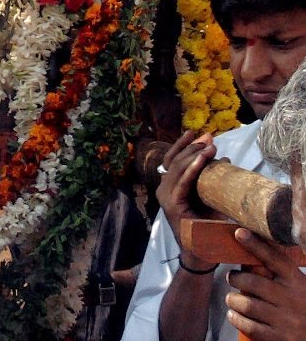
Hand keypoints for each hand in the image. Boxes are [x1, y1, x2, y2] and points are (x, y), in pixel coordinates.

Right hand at [156, 129, 216, 258]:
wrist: (202, 255)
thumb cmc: (206, 227)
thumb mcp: (208, 198)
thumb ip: (211, 180)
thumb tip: (225, 159)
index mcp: (169, 186)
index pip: (172, 159)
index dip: (183, 144)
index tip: (198, 133)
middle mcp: (163, 190)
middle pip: (174, 160)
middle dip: (192, 147)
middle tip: (209, 138)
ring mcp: (166, 198)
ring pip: (177, 168)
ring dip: (194, 155)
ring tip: (209, 147)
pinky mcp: (172, 206)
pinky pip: (182, 183)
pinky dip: (192, 169)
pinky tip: (202, 160)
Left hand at [225, 228, 305, 340]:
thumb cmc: (304, 305)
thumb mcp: (300, 286)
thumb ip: (282, 272)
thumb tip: (255, 249)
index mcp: (297, 282)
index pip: (275, 259)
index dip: (255, 245)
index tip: (239, 233)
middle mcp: (291, 300)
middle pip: (253, 282)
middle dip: (236, 278)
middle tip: (232, 278)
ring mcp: (286, 321)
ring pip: (248, 304)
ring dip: (233, 300)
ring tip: (231, 299)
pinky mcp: (280, 338)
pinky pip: (250, 327)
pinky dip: (237, 319)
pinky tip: (234, 315)